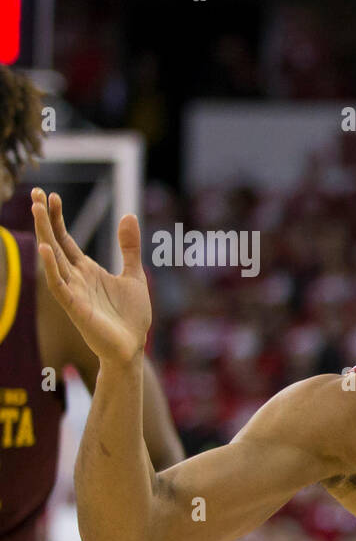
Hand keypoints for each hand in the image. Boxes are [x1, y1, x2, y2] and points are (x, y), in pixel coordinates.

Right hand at [31, 188, 151, 366]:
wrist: (133, 347)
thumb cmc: (131, 315)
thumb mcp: (135, 274)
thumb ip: (129, 247)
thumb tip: (128, 215)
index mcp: (87, 270)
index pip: (65, 239)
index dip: (57, 218)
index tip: (50, 196)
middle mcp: (75, 278)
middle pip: (54, 243)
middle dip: (45, 219)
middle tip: (35, 193)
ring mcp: (73, 292)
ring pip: (53, 259)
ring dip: (44, 235)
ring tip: (37, 210)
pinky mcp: (75, 308)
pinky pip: (59, 286)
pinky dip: (51, 268)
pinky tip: (45, 250)